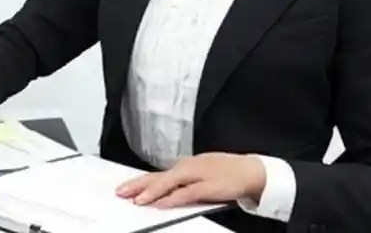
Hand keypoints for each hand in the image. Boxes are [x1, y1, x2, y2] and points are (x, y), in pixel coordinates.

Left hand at [116, 153, 266, 207]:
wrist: (250, 170)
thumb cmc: (226, 172)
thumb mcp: (199, 176)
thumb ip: (183, 184)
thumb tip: (165, 193)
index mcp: (183, 167)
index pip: (156, 175)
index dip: (139, 182)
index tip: (123, 187)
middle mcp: (186, 169)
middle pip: (157, 177)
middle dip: (137, 185)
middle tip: (120, 192)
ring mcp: (196, 176)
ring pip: (168, 183)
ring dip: (151, 192)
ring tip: (136, 200)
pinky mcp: (207, 186)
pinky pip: (186, 193)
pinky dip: (173, 198)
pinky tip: (162, 203)